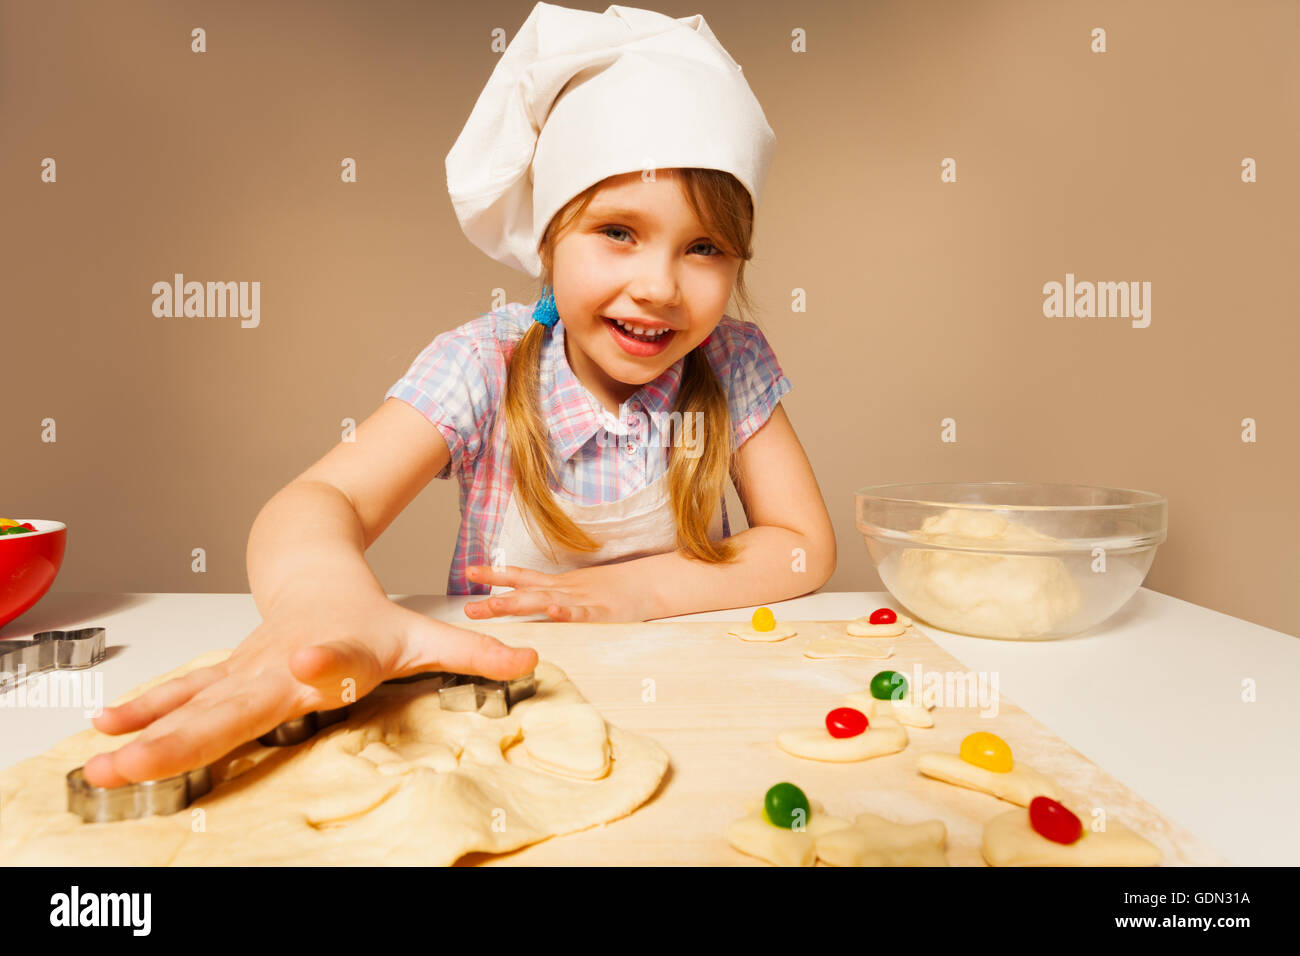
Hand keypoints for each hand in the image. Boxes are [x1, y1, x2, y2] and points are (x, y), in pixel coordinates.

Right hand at [81, 592, 536, 787]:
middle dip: (189, 732)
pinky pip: (181, 700)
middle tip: (143, 762)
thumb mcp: (424, 634)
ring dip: (150, 735)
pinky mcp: (224, 676)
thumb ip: (474, 651)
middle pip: (237, 702)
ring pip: (194, 705)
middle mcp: (279, 663)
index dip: (321, 660)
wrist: (311, 564)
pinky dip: (146, 719)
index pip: (331, 659)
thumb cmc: (369, 613)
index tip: (303, 661)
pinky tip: (105, 740)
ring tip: (105, 764)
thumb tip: (534, 659)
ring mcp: (245, 670)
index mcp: (335, 653)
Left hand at [464, 563, 657, 622]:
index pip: (521, 577)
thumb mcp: (577, 589)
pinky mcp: (601, 613)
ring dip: (519, 603)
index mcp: (558, 585)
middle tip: (468, 609)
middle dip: (495, 601)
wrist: (648, 583)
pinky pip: (581, 614)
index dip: (495, 574)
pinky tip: (552, 613)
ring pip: (545, 601)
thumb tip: (530, 608)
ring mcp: (581, 600)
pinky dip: (566, 614)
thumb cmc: (613, 590)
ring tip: (495, 605)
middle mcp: (564, 590)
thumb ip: (554, 597)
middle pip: (524, 593)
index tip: (469, 572)